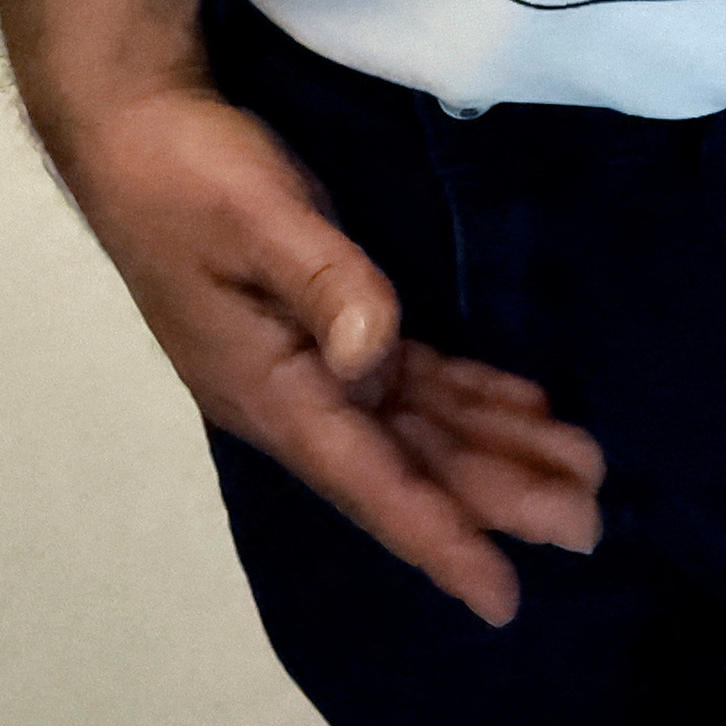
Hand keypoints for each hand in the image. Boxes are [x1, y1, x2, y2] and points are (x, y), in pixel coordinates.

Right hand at [56, 81, 606, 624]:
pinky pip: (412, 378)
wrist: (134, 130)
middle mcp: (294, 393)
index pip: (371, 481)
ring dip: (500, 449)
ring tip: (584, 474)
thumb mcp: (258, 218)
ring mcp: (311, 361)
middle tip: (591, 524)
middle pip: (411, 463)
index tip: (501, 596)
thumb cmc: (187, 176)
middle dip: (499, 496)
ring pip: (420, 426)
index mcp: (270, 388)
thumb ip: (323, 283)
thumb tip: (373, 357)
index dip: (441, 537)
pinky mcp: (329, 322)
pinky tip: (530, 410)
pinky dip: (472, 395)